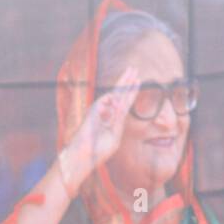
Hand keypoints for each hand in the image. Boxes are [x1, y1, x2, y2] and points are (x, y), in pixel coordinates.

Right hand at [60, 67, 140, 189]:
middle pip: (120, 94)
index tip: (138, 81)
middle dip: (127, 81)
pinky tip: (120, 103)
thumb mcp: (115, 137)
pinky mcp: (94, 110)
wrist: (85, 155)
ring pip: (115, 93)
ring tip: (133, 72)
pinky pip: (107, 100)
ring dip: (124, 83)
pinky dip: (115, 101)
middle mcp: (108, 113)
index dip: (132, 92)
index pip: (125, 103)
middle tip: (135, 69)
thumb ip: (119, 121)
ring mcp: (100, 110)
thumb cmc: (99, 150)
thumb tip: (121, 105)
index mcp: (114, 120)